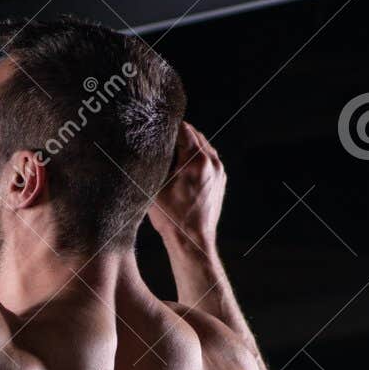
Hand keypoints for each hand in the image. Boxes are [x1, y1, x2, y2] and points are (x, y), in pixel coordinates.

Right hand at [147, 121, 225, 250]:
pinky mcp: (221, 181)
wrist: (192, 242)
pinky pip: (209, 160)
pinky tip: (183, 169)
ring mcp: (219, 171)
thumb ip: (155, 162)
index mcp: (196, 160)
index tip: (156, 129)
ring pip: (203, 147)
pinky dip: (196, 159)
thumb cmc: (171, 218)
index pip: (183, 128)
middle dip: (178, 136)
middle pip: (195, 135)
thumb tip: (148, 146)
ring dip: (188, 147)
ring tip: (171, 155)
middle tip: (161, 141)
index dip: (167, 127)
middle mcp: (212, 162)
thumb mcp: (155, 186)